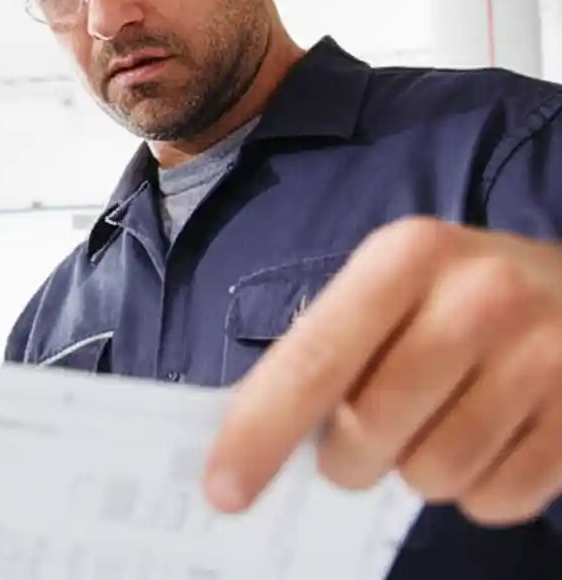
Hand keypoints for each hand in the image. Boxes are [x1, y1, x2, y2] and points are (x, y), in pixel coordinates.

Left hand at [204, 217, 561, 525]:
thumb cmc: (457, 297)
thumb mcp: (392, 289)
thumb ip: (329, 349)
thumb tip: (252, 443)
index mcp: (407, 255)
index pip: (315, 360)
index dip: (261, 431)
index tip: (223, 488)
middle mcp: (478, 296)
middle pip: (369, 429)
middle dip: (347, 457)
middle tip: (358, 443)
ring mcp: (542, 355)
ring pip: (433, 474)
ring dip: (416, 471)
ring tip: (438, 425)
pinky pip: (496, 498)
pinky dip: (477, 490)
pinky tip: (490, 439)